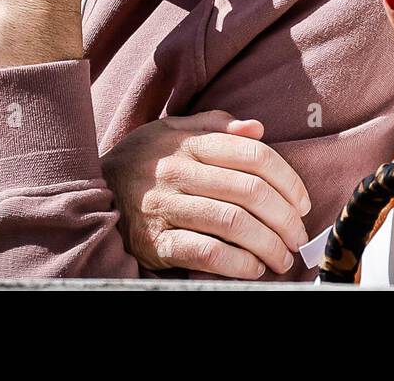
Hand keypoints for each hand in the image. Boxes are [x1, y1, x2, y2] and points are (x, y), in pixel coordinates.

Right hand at [99, 111, 310, 278]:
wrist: (90, 194)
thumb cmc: (142, 161)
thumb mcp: (172, 131)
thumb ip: (215, 125)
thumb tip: (257, 128)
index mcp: (188, 142)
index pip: (253, 155)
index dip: (287, 180)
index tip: (303, 202)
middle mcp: (178, 171)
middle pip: (249, 191)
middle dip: (284, 217)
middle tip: (298, 235)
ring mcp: (165, 207)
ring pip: (233, 223)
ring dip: (268, 244)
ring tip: (282, 257)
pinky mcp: (155, 242)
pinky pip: (207, 252)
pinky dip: (238, 263)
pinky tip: (252, 269)